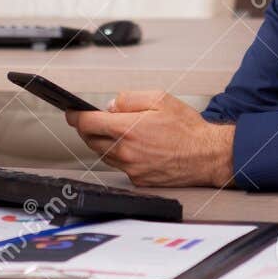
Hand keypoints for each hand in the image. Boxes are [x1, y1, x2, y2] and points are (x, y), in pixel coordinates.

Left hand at [66, 91, 236, 187]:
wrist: (207, 156)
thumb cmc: (187, 128)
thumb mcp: (159, 98)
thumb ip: (129, 98)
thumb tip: (110, 106)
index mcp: (128, 129)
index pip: (88, 123)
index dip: (75, 116)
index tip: (70, 112)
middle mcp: (126, 151)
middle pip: (91, 140)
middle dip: (88, 128)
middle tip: (92, 120)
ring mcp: (131, 168)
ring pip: (104, 154)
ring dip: (103, 142)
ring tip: (115, 131)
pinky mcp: (138, 180)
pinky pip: (119, 166)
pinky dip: (119, 155)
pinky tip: (132, 146)